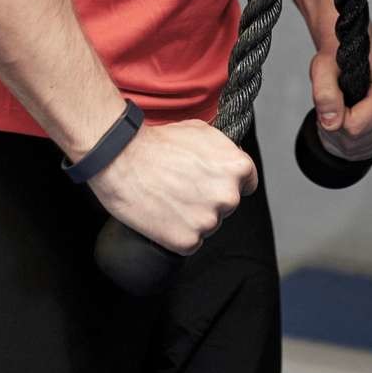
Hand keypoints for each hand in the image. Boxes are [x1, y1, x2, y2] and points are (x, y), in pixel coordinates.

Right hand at [87, 119, 257, 255]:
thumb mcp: (201, 131)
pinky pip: (190, 241)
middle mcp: (228, 196)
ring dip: (194, 216)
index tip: (214, 181)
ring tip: (170, 197)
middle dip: (210, 197)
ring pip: (208, 223)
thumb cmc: (159, 143)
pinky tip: (164, 213)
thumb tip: (229, 161)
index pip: (248, 182)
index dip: (229, 180)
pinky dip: (178, 232)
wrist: (124, 160)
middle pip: (227, 205)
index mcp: (236, 168)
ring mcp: (208, 221)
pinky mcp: (188, 241)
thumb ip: (224, 149)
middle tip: (184, 186)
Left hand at [309, 30, 371, 163]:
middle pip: (354, 142)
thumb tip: (331, 121)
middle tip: (330, 103)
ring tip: (337, 109)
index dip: (334, 115)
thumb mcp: (324, 66)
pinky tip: (344, 121)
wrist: (355, 55)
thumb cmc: (342, 58)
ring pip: (355, 151)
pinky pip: (360, 154)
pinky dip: (344, 142)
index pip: (354, 127)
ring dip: (336, 136)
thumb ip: (324, 90)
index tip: (333, 96)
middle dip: (333, 127)